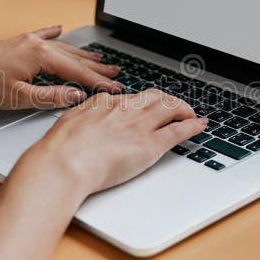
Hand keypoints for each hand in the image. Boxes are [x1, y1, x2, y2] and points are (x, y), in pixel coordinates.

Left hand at [0, 26, 123, 109]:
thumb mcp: (20, 98)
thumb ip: (51, 97)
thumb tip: (76, 96)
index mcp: (41, 56)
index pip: (78, 72)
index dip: (98, 82)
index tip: (116, 89)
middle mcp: (36, 44)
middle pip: (75, 58)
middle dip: (97, 67)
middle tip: (117, 74)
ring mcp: (27, 41)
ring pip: (63, 48)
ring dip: (82, 54)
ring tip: (100, 58)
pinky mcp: (17, 43)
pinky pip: (43, 36)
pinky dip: (56, 35)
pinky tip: (61, 30)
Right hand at [17, 89, 207, 196]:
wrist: (64, 163)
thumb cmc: (59, 150)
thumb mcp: (68, 123)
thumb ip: (81, 119)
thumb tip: (83, 122)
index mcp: (103, 102)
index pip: (131, 98)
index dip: (144, 103)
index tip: (148, 107)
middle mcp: (125, 109)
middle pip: (155, 96)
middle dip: (169, 100)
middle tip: (176, 107)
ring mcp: (139, 125)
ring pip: (170, 107)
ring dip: (184, 109)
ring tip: (191, 114)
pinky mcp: (150, 144)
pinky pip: (178, 130)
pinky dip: (193, 125)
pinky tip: (200, 125)